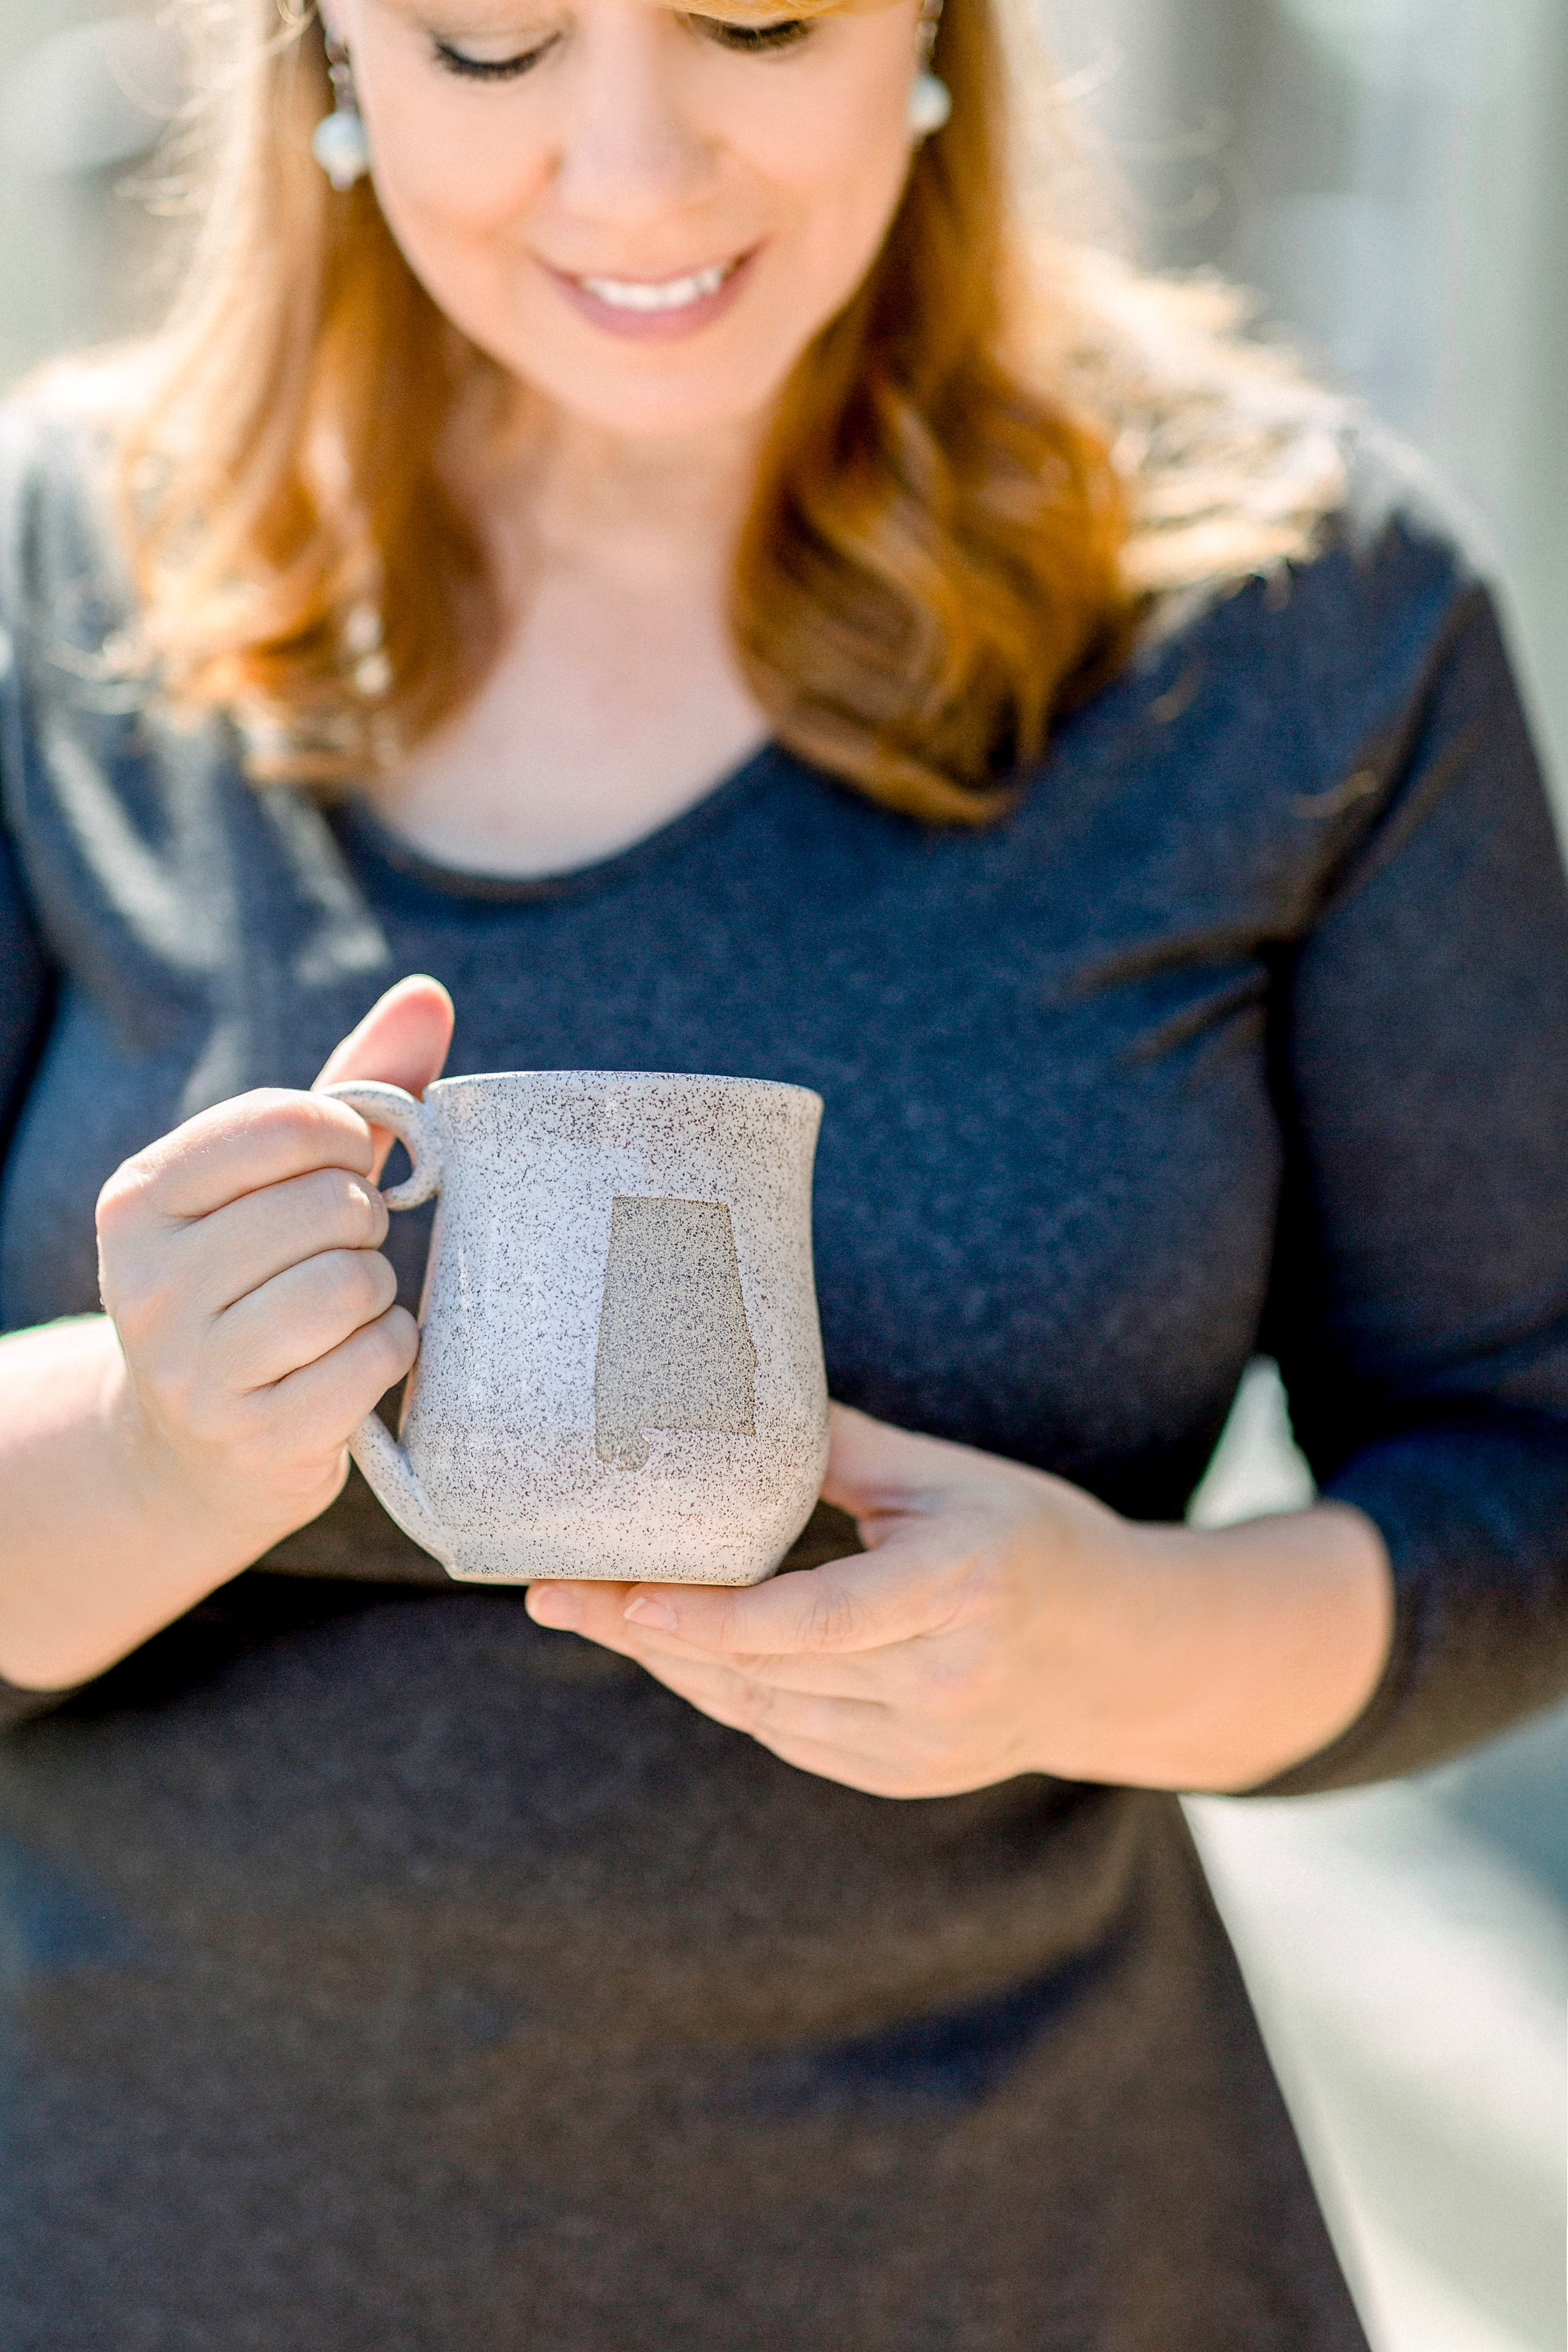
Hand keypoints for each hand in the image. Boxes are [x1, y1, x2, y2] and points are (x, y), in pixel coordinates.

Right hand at [94, 974, 453, 1551]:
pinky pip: (372, 1361)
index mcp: (140, 1196)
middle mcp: (144, 1279)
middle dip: (363, 1223)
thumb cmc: (259, 1280)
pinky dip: (388, 1354)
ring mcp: (190, 1368)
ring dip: (378, 1292)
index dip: (346, 1137)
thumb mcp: (284, 1180)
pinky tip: (352, 1361)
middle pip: (328, 1204)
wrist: (192, 1449)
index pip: (283, 1120)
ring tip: (345, 1308)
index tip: (343, 1166)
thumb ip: (355, 1086)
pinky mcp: (249, 1437)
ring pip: (351, 1283)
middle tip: (342, 1250)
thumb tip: (429, 993)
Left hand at [525, 1403, 1392, 1797]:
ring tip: (589, 1611)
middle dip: (645, 1633)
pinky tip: (674, 1647)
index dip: (703, 1617)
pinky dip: (724, 1689)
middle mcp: (941, 1685)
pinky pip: (784, 1735)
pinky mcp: (903, 1776)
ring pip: (758, 1710)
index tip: (616, 1591)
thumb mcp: (954, 1474)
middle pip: (759, 1671)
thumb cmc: (1035, 1538)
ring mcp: (923, 1747)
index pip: (807, 1622)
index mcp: (959, 1591)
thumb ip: (842, 1449)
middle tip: (550, 1594)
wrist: (1121, 1656)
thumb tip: (733, 1390)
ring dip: (671, 1663)